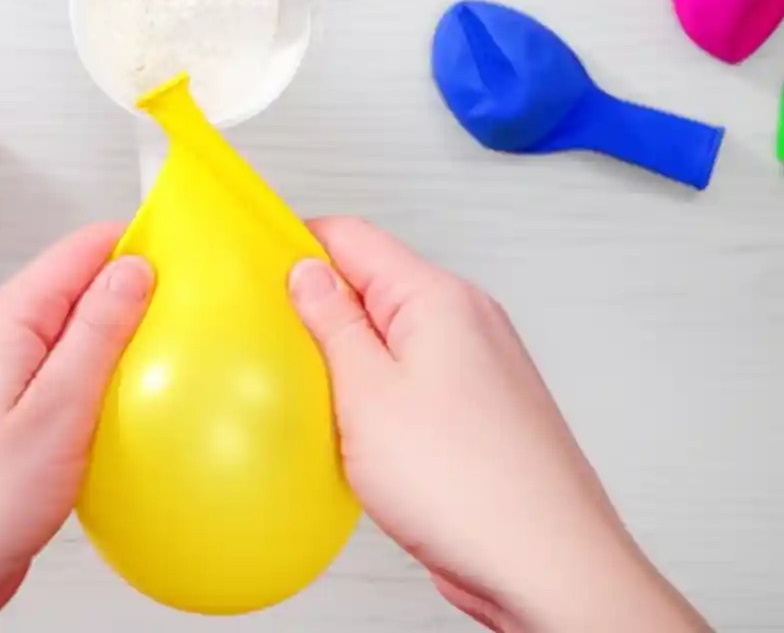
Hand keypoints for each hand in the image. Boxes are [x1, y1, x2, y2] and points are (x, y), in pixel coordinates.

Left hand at [0, 223, 153, 632]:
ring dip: (118, 348)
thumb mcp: (57, 409)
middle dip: (134, 299)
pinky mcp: (7, 413)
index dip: (138, 247)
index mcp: (4, 319)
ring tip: (164, 372)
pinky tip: (125, 416)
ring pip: (74, 335)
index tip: (188, 268)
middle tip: (185, 329)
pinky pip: (63, 378)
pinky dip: (98, 387)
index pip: (82, 248)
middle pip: (79, 286)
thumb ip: (98, 331)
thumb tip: (133, 267)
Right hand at [289, 217, 708, 632]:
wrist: (544, 566)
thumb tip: (307, 272)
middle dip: (320, 310)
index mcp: (439, 298)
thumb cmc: (471, 488)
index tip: (258, 276)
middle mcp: (468, 320)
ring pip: (391, 337)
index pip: (352, 237)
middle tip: (281, 348)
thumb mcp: (367, 393)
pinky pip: (412, 380)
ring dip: (349, 359)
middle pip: (373, 284)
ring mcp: (478, 366)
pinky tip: (359, 433)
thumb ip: (332, 322)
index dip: (298, 247)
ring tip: (320, 399)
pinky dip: (378, 395)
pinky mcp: (478, 410)